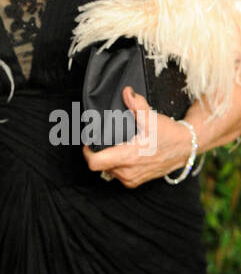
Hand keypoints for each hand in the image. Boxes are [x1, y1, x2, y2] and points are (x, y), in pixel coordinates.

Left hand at [82, 85, 198, 187]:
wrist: (185, 147)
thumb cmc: (168, 134)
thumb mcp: (151, 117)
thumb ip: (136, 104)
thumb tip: (126, 91)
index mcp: (128, 156)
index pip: (95, 162)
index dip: (87, 151)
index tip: (89, 140)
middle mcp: (128, 171)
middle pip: (100, 165)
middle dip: (98, 152)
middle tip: (101, 138)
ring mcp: (132, 179)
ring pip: (108, 171)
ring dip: (108, 160)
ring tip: (113, 145)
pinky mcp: (136, 182)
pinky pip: (118, 174)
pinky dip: (116, 165)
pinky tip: (122, 153)